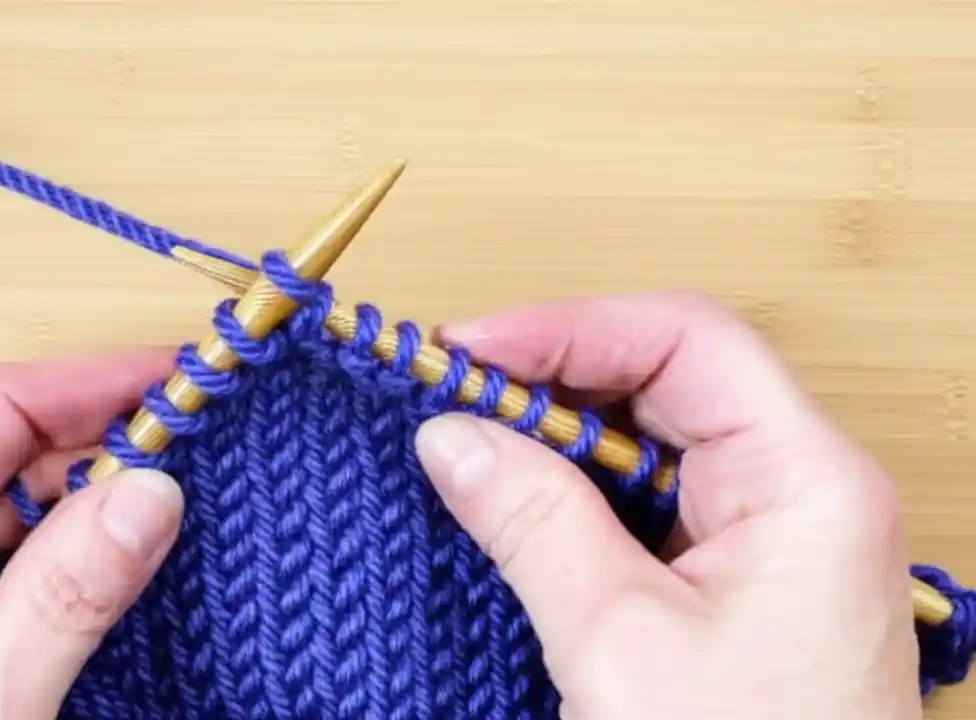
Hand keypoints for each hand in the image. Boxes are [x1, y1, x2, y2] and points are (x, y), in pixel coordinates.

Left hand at [0, 351, 184, 719]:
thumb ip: (64, 597)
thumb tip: (150, 491)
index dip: (94, 385)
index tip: (187, 382)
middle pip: (7, 462)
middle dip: (108, 449)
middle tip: (212, 459)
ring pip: (14, 525)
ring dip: (97, 516)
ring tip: (192, 523)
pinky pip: (5, 584)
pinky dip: (73, 577)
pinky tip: (131, 591)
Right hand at [414, 292, 921, 718]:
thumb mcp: (618, 643)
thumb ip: (533, 521)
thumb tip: (453, 435)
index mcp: (806, 482)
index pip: (687, 342)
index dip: (569, 328)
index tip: (469, 351)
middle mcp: (800, 492)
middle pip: (670, 379)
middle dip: (554, 378)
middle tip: (451, 395)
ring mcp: (769, 537)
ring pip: (653, 441)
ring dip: (558, 438)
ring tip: (467, 448)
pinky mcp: (734, 581)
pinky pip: (649, 504)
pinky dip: (576, 495)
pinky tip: (515, 505)